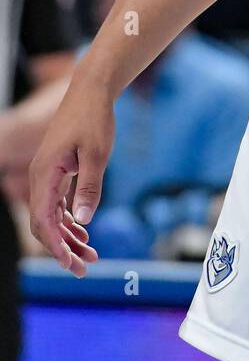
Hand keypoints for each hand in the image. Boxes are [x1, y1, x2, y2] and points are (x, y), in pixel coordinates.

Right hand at [28, 79, 114, 276]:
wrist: (92, 91)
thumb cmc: (94, 119)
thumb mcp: (96, 154)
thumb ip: (90, 187)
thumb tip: (83, 220)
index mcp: (45, 174)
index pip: (43, 221)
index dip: (56, 247)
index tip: (71, 265)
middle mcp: (41, 176)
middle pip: (44, 224)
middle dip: (62, 249)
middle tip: (83, 269)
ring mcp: (47, 174)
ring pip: (51, 216)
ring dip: (68, 237)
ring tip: (90, 255)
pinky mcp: (57, 170)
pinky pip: (57, 203)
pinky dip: (69, 220)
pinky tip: (83, 232)